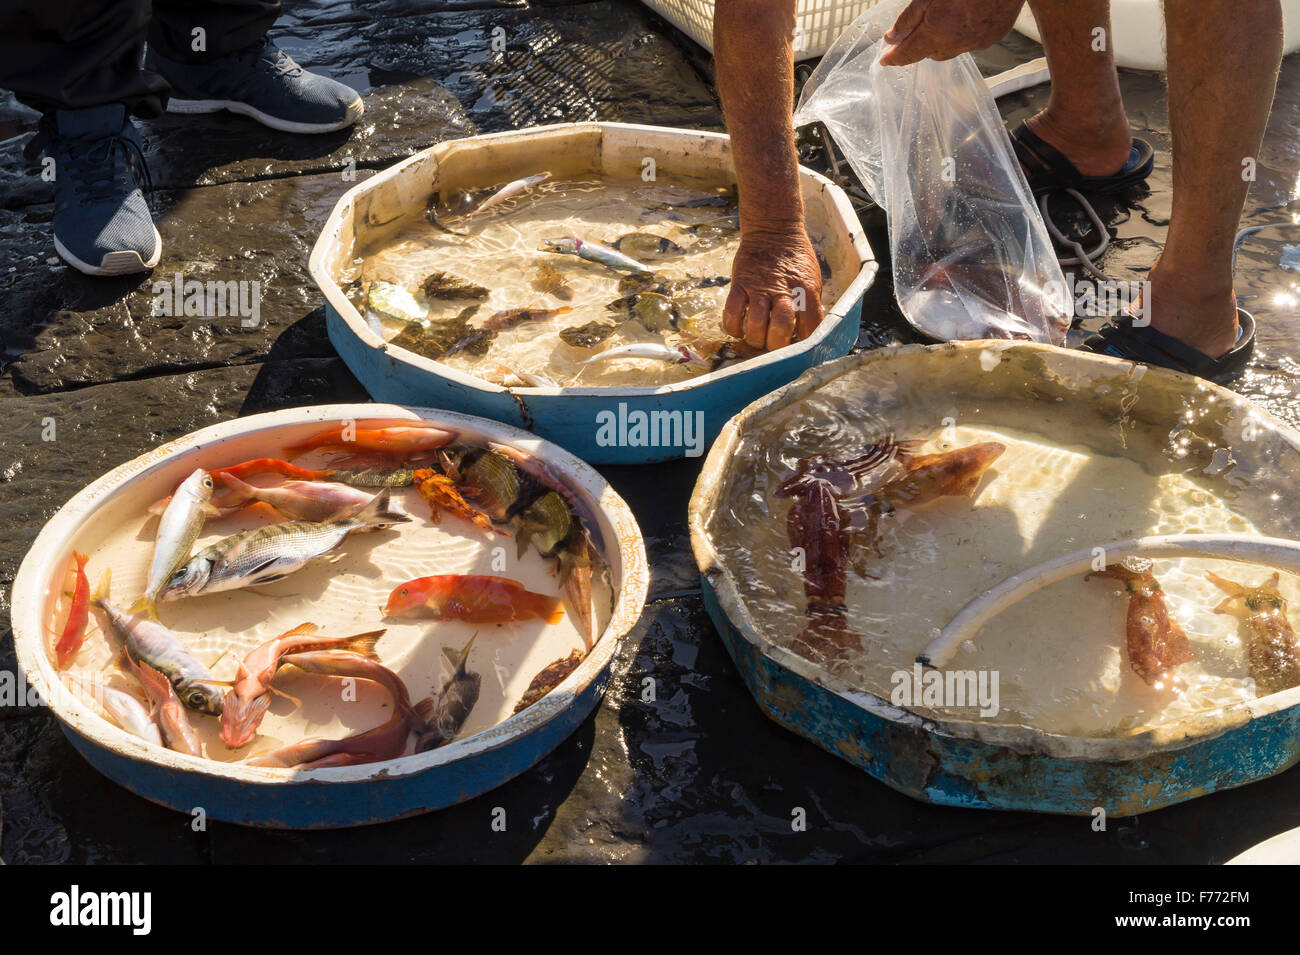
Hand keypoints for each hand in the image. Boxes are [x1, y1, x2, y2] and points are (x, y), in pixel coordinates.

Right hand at [723, 227, 824, 349]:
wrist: (775, 230)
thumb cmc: (795, 260)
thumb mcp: (812, 280)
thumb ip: (809, 306)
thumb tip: (806, 334)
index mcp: (806, 290)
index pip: (809, 327)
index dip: (804, 344)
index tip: (799, 349)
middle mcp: (783, 290)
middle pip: (779, 328)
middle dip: (776, 346)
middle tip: (773, 345)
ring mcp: (759, 287)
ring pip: (754, 324)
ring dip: (755, 339)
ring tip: (756, 338)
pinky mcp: (740, 283)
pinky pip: (731, 312)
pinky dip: (733, 327)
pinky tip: (738, 330)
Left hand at [878, 0, 1024, 66]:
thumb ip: (908, 18)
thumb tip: (892, 38)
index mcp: (936, 31)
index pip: (909, 54)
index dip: (895, 58)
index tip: (885, 60)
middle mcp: (956, 42)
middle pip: (930, 53)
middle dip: (920, 45)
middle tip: (912, 33)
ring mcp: (977, 42)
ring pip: (951, 49)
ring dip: (942, 40)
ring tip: (942, 20)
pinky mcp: (993, 37)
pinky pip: (971, 43)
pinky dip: (962, 35)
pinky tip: (964, 18)